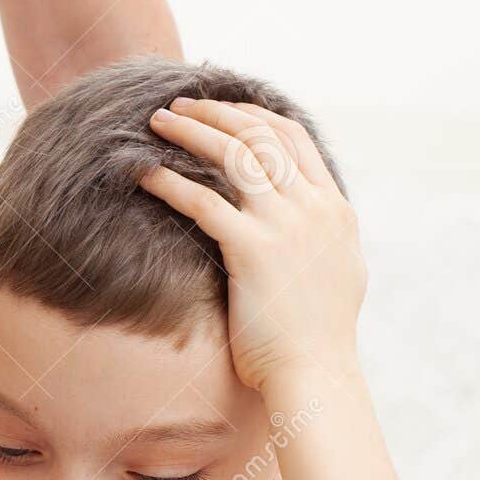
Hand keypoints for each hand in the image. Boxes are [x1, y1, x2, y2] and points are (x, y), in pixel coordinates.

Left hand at [139, 97, 366, 394]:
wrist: (314, 374)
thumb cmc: (314, 339)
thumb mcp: (335, 275)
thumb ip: (320, 241)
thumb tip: (303, 226)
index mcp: (334, 209)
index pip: (294, 139)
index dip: (254, 115)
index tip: (222, 107)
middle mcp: (313, 207)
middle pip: (263, 135)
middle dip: (218, 112)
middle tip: (180, 105)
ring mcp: (285, 225)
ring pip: (235, 155)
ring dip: (192, 133)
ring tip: (157, 123)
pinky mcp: (253, 250)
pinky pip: (204, 202)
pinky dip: (171, 182)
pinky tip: (144, 173)